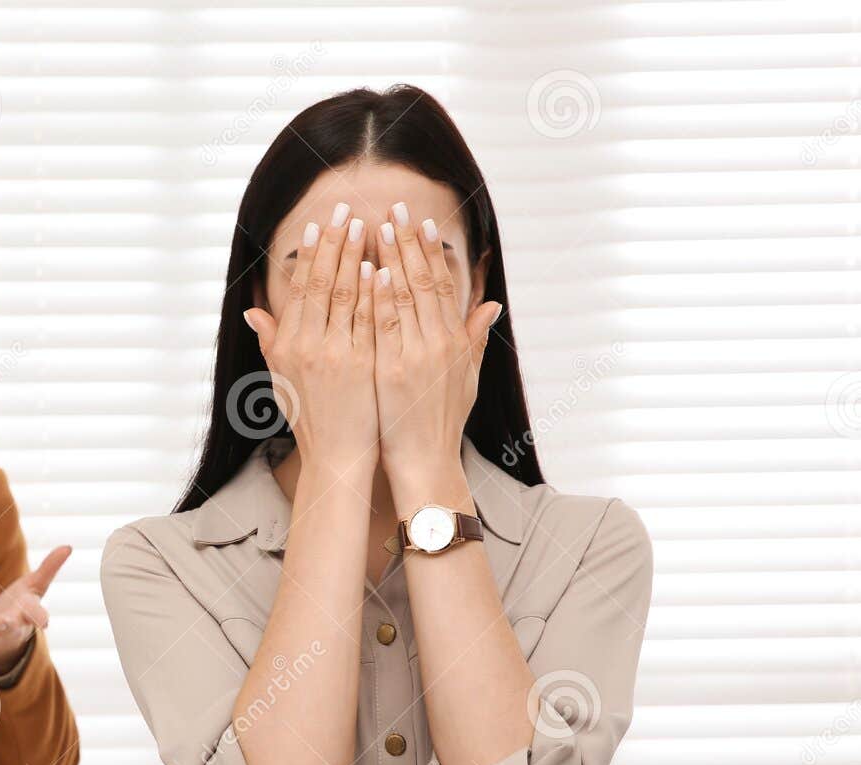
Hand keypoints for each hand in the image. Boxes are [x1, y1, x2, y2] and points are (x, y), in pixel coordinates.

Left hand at [0, 544, 71, 673]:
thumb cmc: (21, 609)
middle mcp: (12, 626)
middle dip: (7, 625)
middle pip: (11, 627)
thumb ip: (50, 569)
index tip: (45, 623)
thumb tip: (69, 546)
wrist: (3, 641)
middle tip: (4, 622)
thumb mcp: (35, 587)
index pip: (36, 615)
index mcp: (28, 614)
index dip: (40, 617)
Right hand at [242, 203, 378, 475]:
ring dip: (355, 256)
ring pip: (344, 295)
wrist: (336, 457)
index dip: (311, 253)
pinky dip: (371, 290)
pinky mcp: (359, 365)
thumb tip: (253, 313)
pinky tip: (380, 265)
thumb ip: (270, 342)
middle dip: (334, 243)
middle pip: (321, 283)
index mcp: (287, 346)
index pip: (301, 288)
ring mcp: (333, 355)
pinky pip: (366, 319)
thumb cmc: (312, 420)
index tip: (320, 224)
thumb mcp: (281, 381)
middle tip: (346, 209)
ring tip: (367, 224)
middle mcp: (306, 347)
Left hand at [371, 201, 501, 479]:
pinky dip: (378, 296)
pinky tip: (369, 270)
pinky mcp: (392, 371)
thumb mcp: (466, 377)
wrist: (425, 461)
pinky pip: (384, 325)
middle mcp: (438, 344)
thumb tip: (491, 305)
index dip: (431, 251)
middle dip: (408, 242)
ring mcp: (415, 356)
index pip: (442, 285)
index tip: (421, 221)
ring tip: (377, 226)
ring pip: (403, 297)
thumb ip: (475, 338)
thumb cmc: (440, 421)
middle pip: (423, 282)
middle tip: (395, 207)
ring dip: (390, 259)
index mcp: (453, 341)